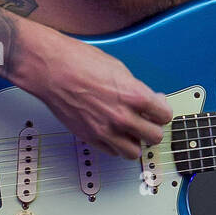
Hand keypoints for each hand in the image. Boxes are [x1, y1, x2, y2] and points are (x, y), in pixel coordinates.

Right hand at [37, 36, 172, 159]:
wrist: (50, 69)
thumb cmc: (79, 62)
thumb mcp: (119, 69)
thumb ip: (136, 89)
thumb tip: (147, 100)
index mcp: (134, 96)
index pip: (165, 116)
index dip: (162, 111)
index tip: (157, 109)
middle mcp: (122, 117)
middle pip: (154, 137)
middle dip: (153, 128)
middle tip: (147, 121)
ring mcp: (105, 130)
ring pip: (134, 153)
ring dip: (135, 142)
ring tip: (130, 132)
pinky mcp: (89, 137)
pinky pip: (112, 152)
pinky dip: (115, 145)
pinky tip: (112, 133)